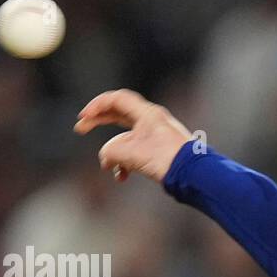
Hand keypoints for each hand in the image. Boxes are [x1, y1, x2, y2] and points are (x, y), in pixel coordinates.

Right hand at [73, 88, 192, 183]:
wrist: (195, 175)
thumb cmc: (167, 160)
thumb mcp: (131, 154)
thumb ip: (111, 152)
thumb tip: (105, 160)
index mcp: (147, 113)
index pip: (117, 99)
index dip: (97, 105)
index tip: (83, 118)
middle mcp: (153, 120)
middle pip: (120, 114)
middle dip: (99, 122)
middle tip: (81, 128)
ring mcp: (158, 135)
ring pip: (127, 138)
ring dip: (115, 153)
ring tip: (110, 168)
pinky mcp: (161, 151)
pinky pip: (137, 152)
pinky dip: (127, 162)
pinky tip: (122, 177)